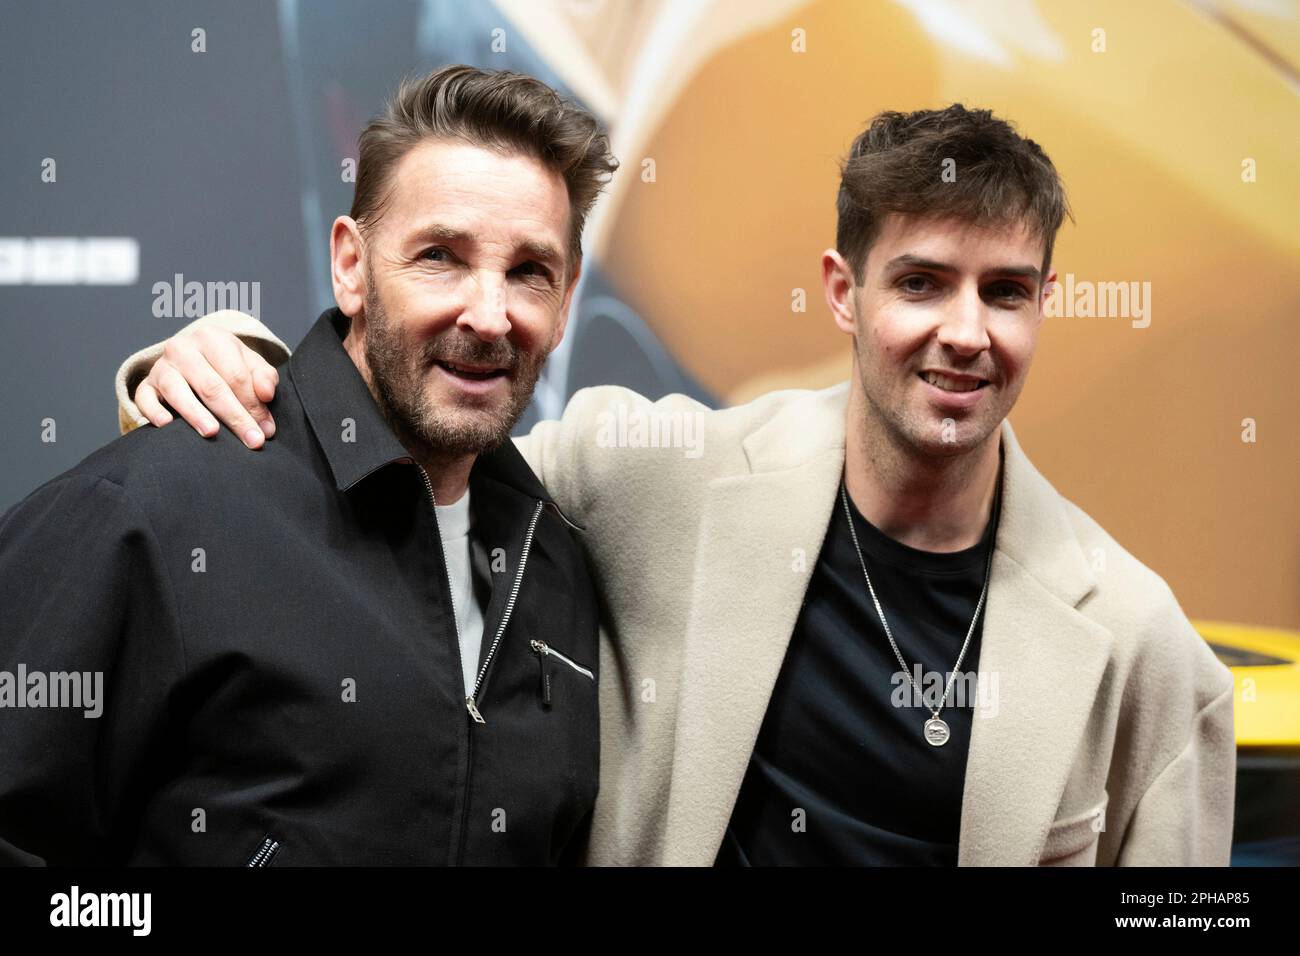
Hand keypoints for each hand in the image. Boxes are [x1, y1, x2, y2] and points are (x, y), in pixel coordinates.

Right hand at [135, 325, 279, 448]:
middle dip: (234, 416)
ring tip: (212, 432)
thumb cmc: (227, 365)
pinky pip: (144, 397)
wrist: (192, 359)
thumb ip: (264, 377)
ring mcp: (161, 366)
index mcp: (212, 338)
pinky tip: (167, 424)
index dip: (253, 404)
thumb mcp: (250, 364)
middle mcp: (183, 348)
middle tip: (252, 441)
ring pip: (177, 390)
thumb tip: (267, 395)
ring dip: (195, 414)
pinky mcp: (146, 384)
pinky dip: (154, 411)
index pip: (236, 375)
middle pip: (211, 386)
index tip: (265, 429)